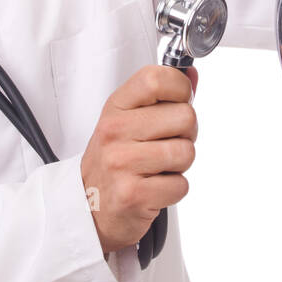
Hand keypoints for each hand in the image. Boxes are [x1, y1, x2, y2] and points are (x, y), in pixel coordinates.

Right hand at [80, 65, 197, 257]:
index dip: (180, 89)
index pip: (157, 78)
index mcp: (115, 108)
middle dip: (186, 134)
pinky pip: (181, 185)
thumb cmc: (116, 160)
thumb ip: (162, 96)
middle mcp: (114, 132)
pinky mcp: (133, 195)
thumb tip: (191, 75)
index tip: (177, 102)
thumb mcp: (128, 120)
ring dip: (180, 164)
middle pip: (185, 117)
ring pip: (186, 152)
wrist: (90, 207)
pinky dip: (174, 189)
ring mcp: (122, 163)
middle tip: (166, 144)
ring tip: (158, 167)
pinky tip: (155, 187)